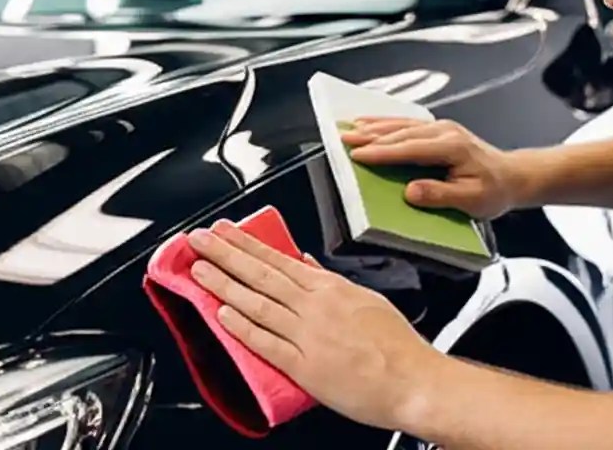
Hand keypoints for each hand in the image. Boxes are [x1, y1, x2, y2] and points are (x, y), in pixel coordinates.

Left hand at [186, 219, 442, 430]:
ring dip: (224, 284)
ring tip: (199, 270)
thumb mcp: (366, 300)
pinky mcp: (305, 367)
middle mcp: (315, 307)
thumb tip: (307, 262)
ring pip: (258, 303)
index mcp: (330, 288)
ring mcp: (307, 335)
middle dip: (225, 254)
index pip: (278, 258)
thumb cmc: (396, 346)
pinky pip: (267, 343)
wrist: (414, 382)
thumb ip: (331, 282)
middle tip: (198, 240)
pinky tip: (223, 314)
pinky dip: (244, 327)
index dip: (246, 243)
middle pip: (261, 274)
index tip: (224, 231)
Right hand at [340, 117, 520, 219]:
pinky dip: (386, 123)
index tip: (359, 156)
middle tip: (344, 140)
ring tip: (350, 130)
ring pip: (402, 125)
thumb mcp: (472, 201)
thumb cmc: (494, 191)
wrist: (513, 176)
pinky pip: (407, 123)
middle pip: (402, 133)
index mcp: (453, 148)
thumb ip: (440, 196)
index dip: (383, 152)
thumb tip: (410, 191)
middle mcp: (446, 132)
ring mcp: (442, 128)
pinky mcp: (438, 129)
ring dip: (374, 127)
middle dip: (371, 137)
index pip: (411, 148)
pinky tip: (370, 123)